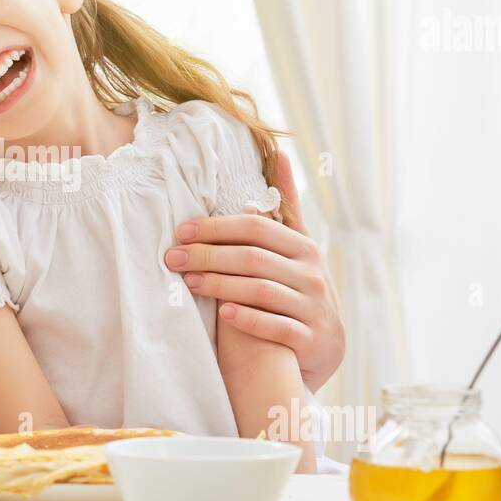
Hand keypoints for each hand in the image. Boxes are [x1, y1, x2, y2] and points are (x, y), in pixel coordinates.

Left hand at [164, 150, 344, 391]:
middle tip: (172, 257)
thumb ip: (286, 208)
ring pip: (261, 290)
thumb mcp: (299, 247)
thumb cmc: (300, 288)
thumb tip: (280, 154)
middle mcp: (311, 273)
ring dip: (220, 284)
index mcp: (304, 247)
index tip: (181, 231)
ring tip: (188, 282)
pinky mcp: (311, 340)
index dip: (216, 227)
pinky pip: (277, 327)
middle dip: (208, 254)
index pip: (256, 228)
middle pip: (253, 257)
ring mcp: (313, 307)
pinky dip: (249, 319)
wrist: (328, 347)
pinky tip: (224, 314)